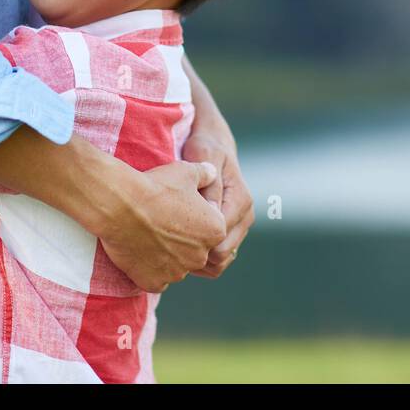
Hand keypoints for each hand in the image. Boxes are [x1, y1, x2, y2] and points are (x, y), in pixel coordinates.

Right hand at [98, 160, 226, 292]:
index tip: (178, 207)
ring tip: (149, 234)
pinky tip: (140, 251)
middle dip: (184, 239)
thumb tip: (213, 172)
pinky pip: (157, 278)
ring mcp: (177, 273)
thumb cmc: (156, 187)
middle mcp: (201, 256)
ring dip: (168, 255)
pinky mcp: (154, 283)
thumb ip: (206, 174)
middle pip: (196, 249)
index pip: (211, 227)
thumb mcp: (186, 171)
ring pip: (177, 265)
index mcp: (215, 231)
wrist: (121, 205)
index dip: (195, 216)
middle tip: (163, 221)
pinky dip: (150, 269)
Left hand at [181, 123, 254, 279]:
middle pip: (222, 256)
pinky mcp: (227, 233)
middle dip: (195, 255)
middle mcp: (244, 217)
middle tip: (166, 246)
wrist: (212, 145)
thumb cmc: (204, 148)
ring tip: (170, 250)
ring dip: (197, 262)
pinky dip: (198, 261)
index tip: (168, 236)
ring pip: (220, 263)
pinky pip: (215, 262)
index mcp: (241, 201)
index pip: (221, 238)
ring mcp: (237, 228)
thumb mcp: (204, 158)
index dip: (194, 243)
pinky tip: (177, 250)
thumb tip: (211, 212)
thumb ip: (210, 184)